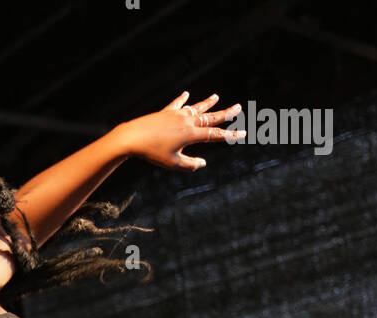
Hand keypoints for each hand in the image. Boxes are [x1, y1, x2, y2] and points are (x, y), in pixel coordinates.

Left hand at [122, 92, 243, 170]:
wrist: (132, 137)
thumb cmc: (153, 153)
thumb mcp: (173, 164)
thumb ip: (190, 164)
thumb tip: (202, 163)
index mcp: (191, 134)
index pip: (215, 135)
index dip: (230, 135)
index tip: (243, 134)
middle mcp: (187, 121)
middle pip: (210, 117)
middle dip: (225, 113)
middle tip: (238, 107)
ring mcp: (176, 115)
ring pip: (196, 108)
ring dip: (207, 103)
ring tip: (217, 96)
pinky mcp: (165, 112)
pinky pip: (176, 104)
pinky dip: (182, 99)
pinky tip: (186, 93)